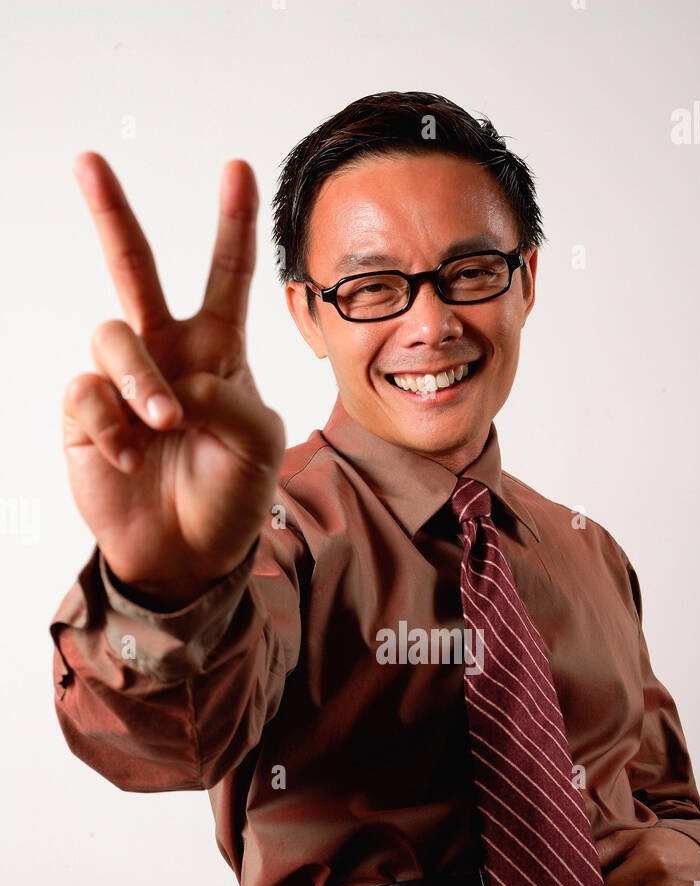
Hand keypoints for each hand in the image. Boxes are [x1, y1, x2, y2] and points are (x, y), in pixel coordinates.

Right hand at [62, 152, 284, 605]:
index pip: (227, 278)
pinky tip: (129, 458)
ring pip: (114, 336)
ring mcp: (121, 382)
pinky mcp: (86, 414)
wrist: (186, 555)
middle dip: (112, 214)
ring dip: (141, 380)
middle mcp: (165, 354)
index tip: (238, 168)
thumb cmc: (230, 495)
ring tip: (162, 423)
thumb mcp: (260, 446)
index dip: (233, 224)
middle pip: (136, 269)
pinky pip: (87, 393)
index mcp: (218, 352)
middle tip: (89, 162)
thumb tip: (176, 382)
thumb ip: (232, 401)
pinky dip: (111, 426)